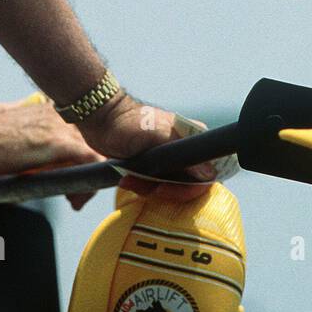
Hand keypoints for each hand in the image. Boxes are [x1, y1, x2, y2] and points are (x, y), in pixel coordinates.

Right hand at [0, 96, 104, 209]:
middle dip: (86, 173)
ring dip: (88, 183)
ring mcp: (60, 127)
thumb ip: (25, 136)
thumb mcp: (11, 132)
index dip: (79, 160)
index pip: (80, 135)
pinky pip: (91, 160)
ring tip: (73, 203)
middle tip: (73, 198)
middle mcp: (59, 115)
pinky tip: (77, 199)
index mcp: (49, 112)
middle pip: (91, 144)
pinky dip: (90, 182)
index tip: (69, 180)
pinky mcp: (58, 142)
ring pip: (95, 153)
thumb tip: (24, 150)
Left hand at [80, 93, 214, 202]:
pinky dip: (142, 187)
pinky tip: (127, 179)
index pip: (207, 176)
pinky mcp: (154, 167)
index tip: (162, 188)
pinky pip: (155, 187)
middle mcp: (186, 151)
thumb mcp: (157, 135)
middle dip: (163, 191)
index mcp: (193, 138)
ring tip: (128, 180)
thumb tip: (209, 174)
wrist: (102, 120)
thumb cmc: (129, 122)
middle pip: (187, 186)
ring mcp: (170, 160)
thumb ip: (183, 154)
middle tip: (142, 185)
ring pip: (169, 188)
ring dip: (148, 189)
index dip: (188, 189)